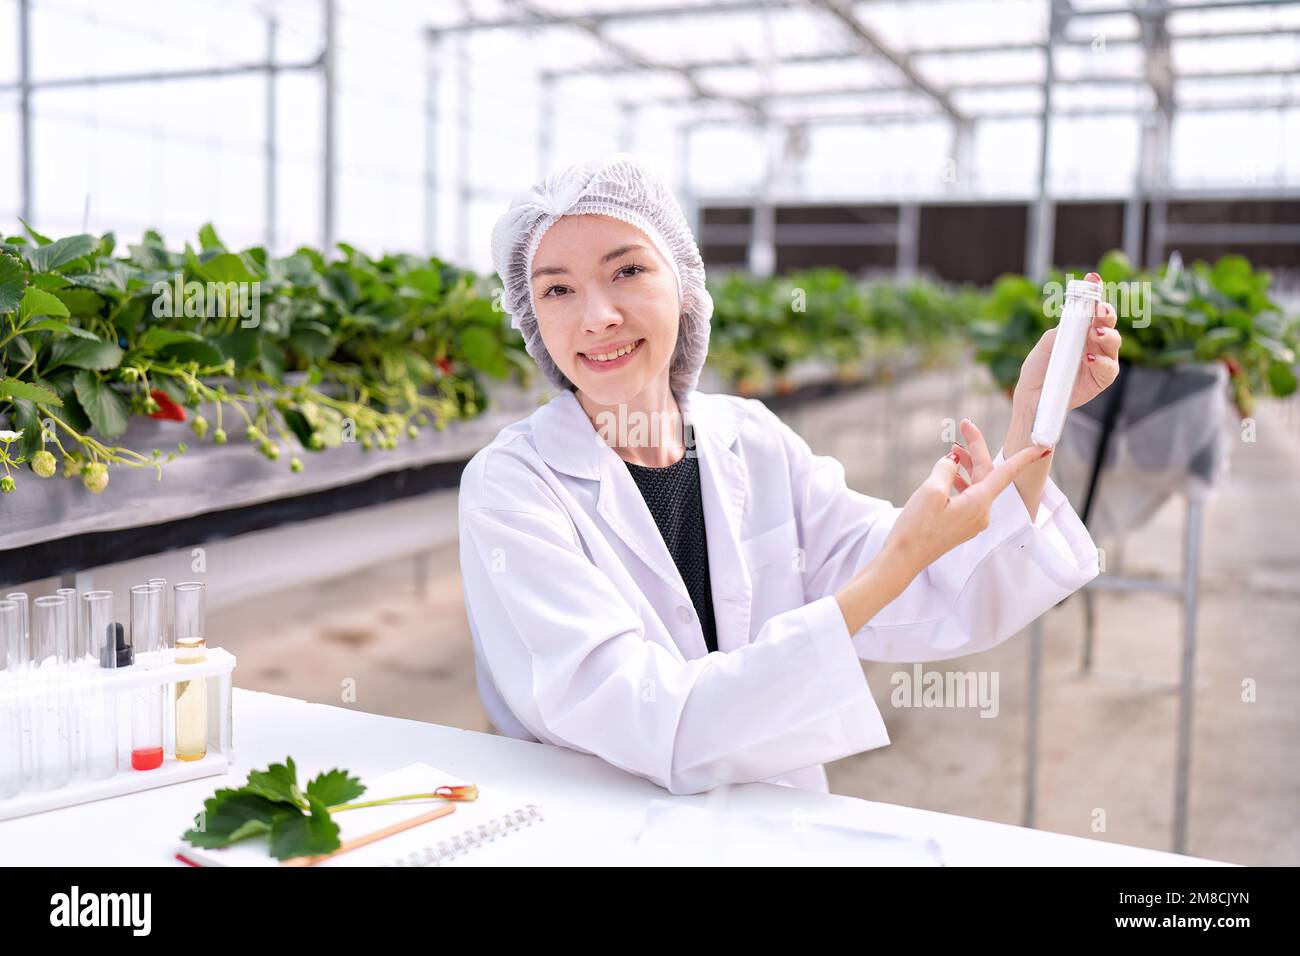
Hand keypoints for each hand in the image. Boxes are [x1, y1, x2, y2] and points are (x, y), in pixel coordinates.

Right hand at [883, 434, 1049, 577]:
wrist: (904, 558)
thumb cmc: (916, 528)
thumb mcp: (930, 491)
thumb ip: (945, 469)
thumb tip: (952, 461)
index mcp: (979, 502)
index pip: (1006, 473)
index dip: (1024, 457)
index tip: (1042, 445)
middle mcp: (981, 512)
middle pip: (986, 473)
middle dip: (976, 450)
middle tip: (965, 426)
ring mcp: (972, 520)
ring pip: (976, 485)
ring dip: (966, 465)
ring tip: (951, 450)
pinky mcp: (961, 525)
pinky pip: (968, 497)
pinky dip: (960, 481)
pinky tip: (947, 476)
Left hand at [1015, 272, 1121, 409]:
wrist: (1033, 396)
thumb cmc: (1038, 368)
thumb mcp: (1047, 344)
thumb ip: (1062, 331)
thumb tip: (1076, 320)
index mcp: (1081, 329)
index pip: (1092, 309)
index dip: (1094, 293)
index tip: (1093, 279)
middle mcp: (1094, 341)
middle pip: (1108, 322)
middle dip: (1106, 314)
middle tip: (1100, 310)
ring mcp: (1101, 359)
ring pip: (1114, 342)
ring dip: (1107, 335)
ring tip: (1095, 333)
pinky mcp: (1102, 379)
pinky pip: (1109, 368)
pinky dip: (1102, 361)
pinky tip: (1090, 358)